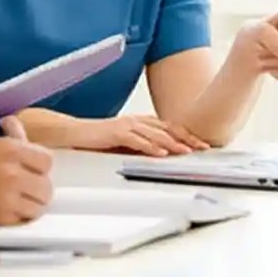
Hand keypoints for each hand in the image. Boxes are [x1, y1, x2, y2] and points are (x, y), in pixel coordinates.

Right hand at [0, 116, 54, 225]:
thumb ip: (8, 138)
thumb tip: (16, 125)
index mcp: (9, 148)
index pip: (46, 161)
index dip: (38, 170)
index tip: (29, 175)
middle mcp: (12, 170)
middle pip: (46, 186)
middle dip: (35, 191)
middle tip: (21, 195)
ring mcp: (6, 195)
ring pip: (38, 207)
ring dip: (28, 208)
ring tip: (10, 205)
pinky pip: (21, 222)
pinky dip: (14, 221)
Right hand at [73, 115, 210, 155]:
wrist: (75, 133)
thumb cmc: (100, 139)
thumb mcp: (126, 143)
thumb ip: (143, 146)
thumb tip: (163, 156)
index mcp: (142, 122)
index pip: (170, 128)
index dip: (187, 135)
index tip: (201, 145)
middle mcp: (137, 120)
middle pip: (168, 129)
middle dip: (187, 138)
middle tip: (202, 147)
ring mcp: (127, 125)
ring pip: (155, 134)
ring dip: (172, 143)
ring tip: (186, 151)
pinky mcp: (116, 132)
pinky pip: (137, 140)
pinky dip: (150, 146)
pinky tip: (160, 153)